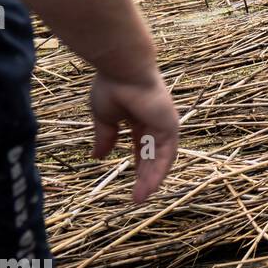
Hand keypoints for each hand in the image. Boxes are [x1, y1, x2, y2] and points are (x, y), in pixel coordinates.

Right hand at [90, 70, 178, 202]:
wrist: (122, 70)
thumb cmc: (112, 86)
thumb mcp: (104, 118)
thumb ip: (105, 137)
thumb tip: (97, 157)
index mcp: (140, 117)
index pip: (142, 145)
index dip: (137, 162)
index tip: (130, 179)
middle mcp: (156, 122)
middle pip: (152, 155)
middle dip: (145, 175)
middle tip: (137, 196)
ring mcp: (165, 124)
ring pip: (160, 158)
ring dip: (151, 179)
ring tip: (140, 197)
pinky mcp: (170, 126)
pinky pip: (165, 154)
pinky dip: (158, 171)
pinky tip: (149, 187)